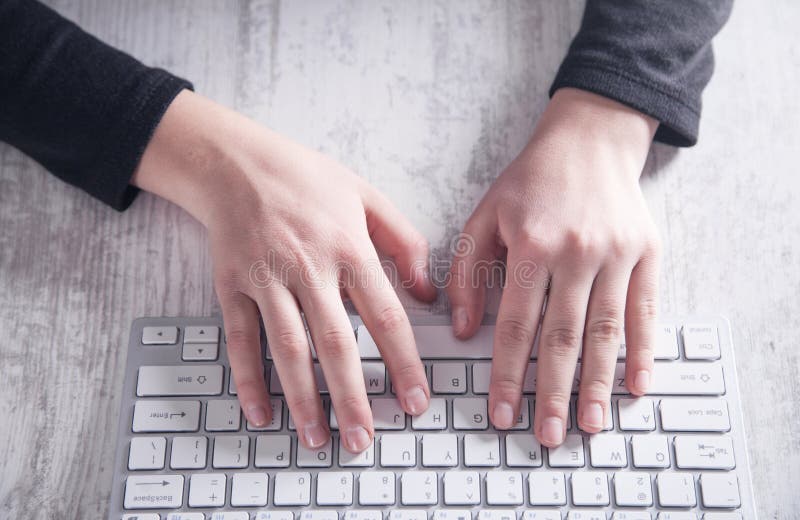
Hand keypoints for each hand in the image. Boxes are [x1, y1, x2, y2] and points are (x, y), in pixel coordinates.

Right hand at [133, 90, 436, 451]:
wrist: (236, 162)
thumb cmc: (306, 179)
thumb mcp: (366, 195)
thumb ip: (404, 240)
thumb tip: (428, 291)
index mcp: (349, 247)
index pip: (385, 316)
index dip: (403, 363)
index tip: (416, 401)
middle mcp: (309, 267)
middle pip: (337, 343)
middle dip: (353, 397)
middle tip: (365, 440)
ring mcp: (267, 278)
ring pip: (288, 348)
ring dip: (304, 398)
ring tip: (319, 439)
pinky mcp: (232, 285)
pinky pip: (241, 339)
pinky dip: (249, 379)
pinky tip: (262, 412)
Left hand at [447, 88, 659, 446]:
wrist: (589, 141)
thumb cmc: (531, 183)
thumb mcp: (485, 216)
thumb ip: (466, 271)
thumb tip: (461, 329)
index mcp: (532, 245)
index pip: (516, 324)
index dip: (507, 373)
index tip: (502, 411)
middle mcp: (577, 252)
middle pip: (563, 337)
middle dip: (553, 392)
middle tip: (548, 436)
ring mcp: (618, 254)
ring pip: (606, 332)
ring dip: (597, 384)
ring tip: (589, 424)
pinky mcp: (648, 254)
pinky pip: (646, 311)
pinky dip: (643, 352)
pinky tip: (635, 386)